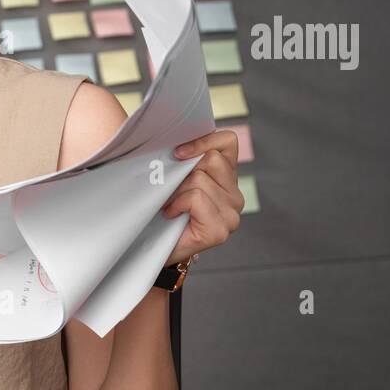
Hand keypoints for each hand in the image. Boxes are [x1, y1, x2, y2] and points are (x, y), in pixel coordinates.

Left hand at [162, 129, 243, 265]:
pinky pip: (196, 198)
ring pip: (200, 180)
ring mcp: (232, 215)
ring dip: (176, 191)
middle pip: (210, 160)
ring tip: (169, 205)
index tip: (177, 152)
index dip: (202, 140)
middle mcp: (236, 196)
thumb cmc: (162, 212)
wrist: (153, 249)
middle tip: (169, 190)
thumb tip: (176, 140)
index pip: (227, 142)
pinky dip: (177, 204)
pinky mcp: (220, 230)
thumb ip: (185, 159)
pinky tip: (171, 214)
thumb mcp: (176, 178)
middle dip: (182, 172)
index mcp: (227, 179)